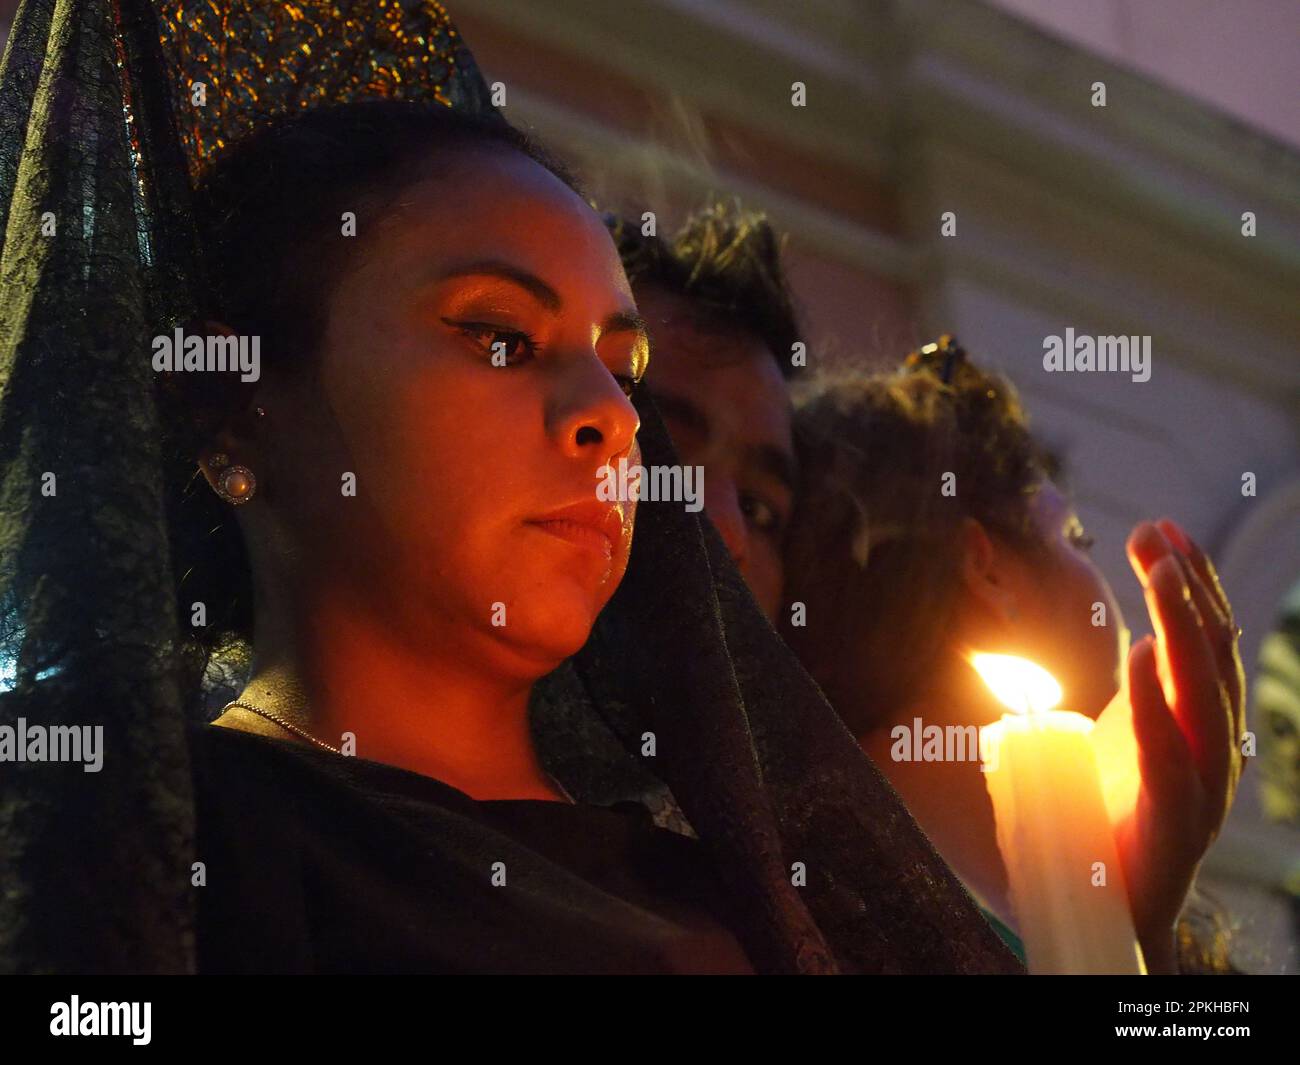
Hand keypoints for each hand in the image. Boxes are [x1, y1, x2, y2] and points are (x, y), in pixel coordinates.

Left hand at [1102, 519, 1243, 972]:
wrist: (1106, 904)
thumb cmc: (1099, 813)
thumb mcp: (1089, 734)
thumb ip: (1083, 686)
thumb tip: (1040, 635)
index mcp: (1193, 720)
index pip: (1203, 638)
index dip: (1188, 581)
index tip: (1160, 526)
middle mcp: (1210, 745)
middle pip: (1210, 652)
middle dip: (1186, 586)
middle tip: (1155, 530)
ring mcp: (1201, 786)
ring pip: (1204, 692)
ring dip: (1182, 625)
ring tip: (1159, 571)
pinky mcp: (1176, 823)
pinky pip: (1171, 754)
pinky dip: (1157, 701)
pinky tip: (1142, 653)